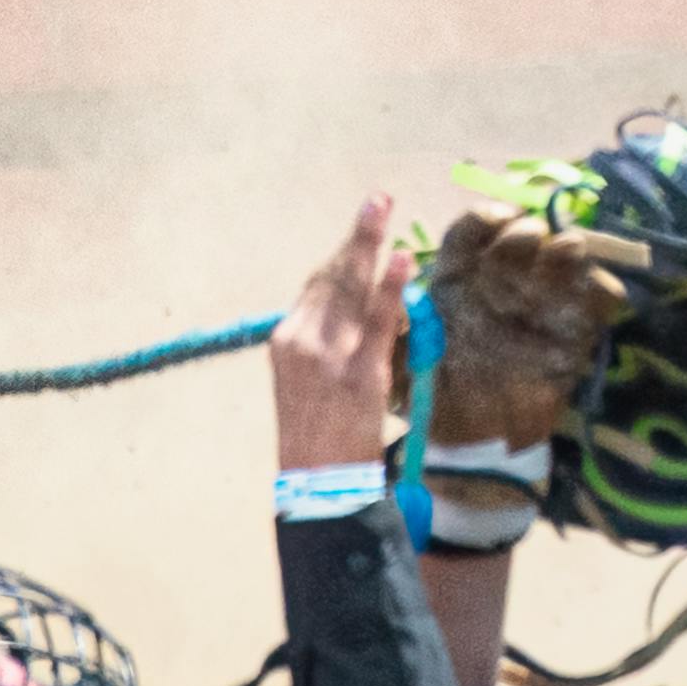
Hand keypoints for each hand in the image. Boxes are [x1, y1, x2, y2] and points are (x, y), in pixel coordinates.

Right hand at [271, 194, 412, 471]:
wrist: (318, 485)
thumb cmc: (315, 440)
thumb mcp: (304, 386)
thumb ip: (323, 348)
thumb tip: (353, 317)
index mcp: (285, 342)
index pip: (316, 288)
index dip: (341, 260)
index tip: (360, 238)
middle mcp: (303, 342)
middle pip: (332, 278)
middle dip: (356, 238)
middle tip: (377, 200)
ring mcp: (331, 356)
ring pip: (353, 289)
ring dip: (369, 245)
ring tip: (384, 207)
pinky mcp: (361, 372)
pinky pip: (379, 322)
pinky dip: (390, 288)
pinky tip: (401, 260)